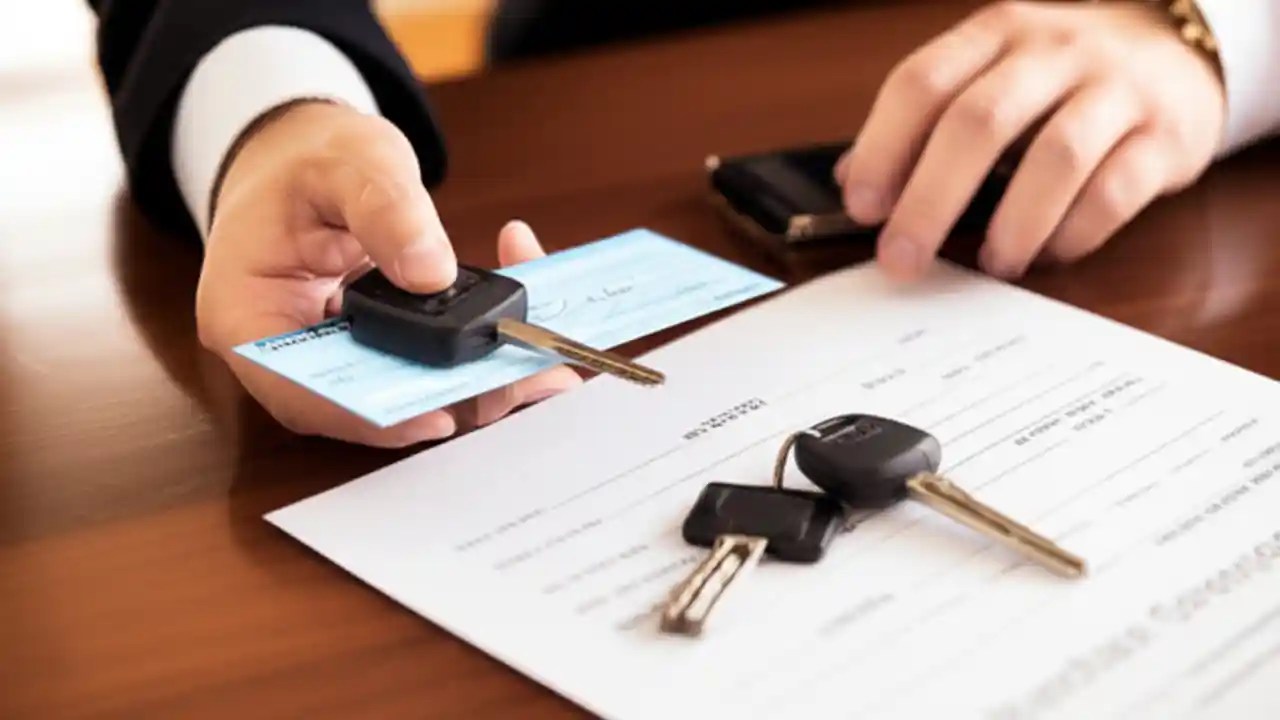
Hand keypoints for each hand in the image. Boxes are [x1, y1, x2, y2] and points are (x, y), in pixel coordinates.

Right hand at [195, 100, 580, 446]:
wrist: (306, 153)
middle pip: (364, 402)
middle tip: (517, 387)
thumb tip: (429, 271)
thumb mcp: (345, 160)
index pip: (299, 393)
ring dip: (473, 383)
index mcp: (246, 317)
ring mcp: (336, 355)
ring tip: (541, 371)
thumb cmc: (306, 157)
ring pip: (404, 391)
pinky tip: (524, 328)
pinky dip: (474, 352)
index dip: (369, 416)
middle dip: (446, 401)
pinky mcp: (377, 348)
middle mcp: (288, 352)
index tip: (435, 414)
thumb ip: (385, 208)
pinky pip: (424, 364)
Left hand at [835, 0, 1225, 279]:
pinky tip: (1046, 254)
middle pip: (978, 122)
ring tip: (990, 264)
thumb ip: (923, 125)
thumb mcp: (989, 79)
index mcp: (995, 34)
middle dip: (929, 201)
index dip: (882, 149)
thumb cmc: (1060, 82)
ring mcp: (1116, 88)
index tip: (862, 208)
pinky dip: (1073, 233)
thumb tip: (853, 183)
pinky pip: (1116, 190)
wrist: (1180, 52)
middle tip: (902, 259)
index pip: (921, 83)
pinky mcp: (1166, 135)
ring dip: (1012, 224)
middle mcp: (1054, 51)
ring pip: (1055, 156)